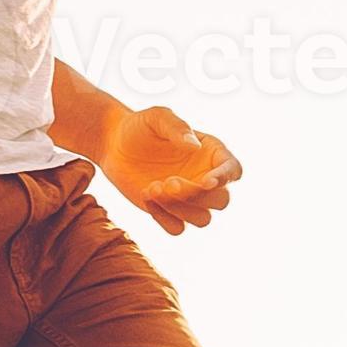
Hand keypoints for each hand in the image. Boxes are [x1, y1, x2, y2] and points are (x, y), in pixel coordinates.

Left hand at [106, 105, 241, 235]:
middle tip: (168, 182)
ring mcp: (189, 199)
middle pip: (222, 200)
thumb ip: (177, 127)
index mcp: (211, 154)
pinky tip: (145, 196)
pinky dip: (163, 218)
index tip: (206, 182)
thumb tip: (194, 146)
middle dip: (197, 196)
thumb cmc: (140, 127)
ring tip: (151, 187)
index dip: (225, 179)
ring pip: (202, 219)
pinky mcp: (170, 213)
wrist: (114, 145)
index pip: (233, 170)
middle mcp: (205, 178)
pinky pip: (177, 228)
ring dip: (179, 208)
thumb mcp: (157, 118)